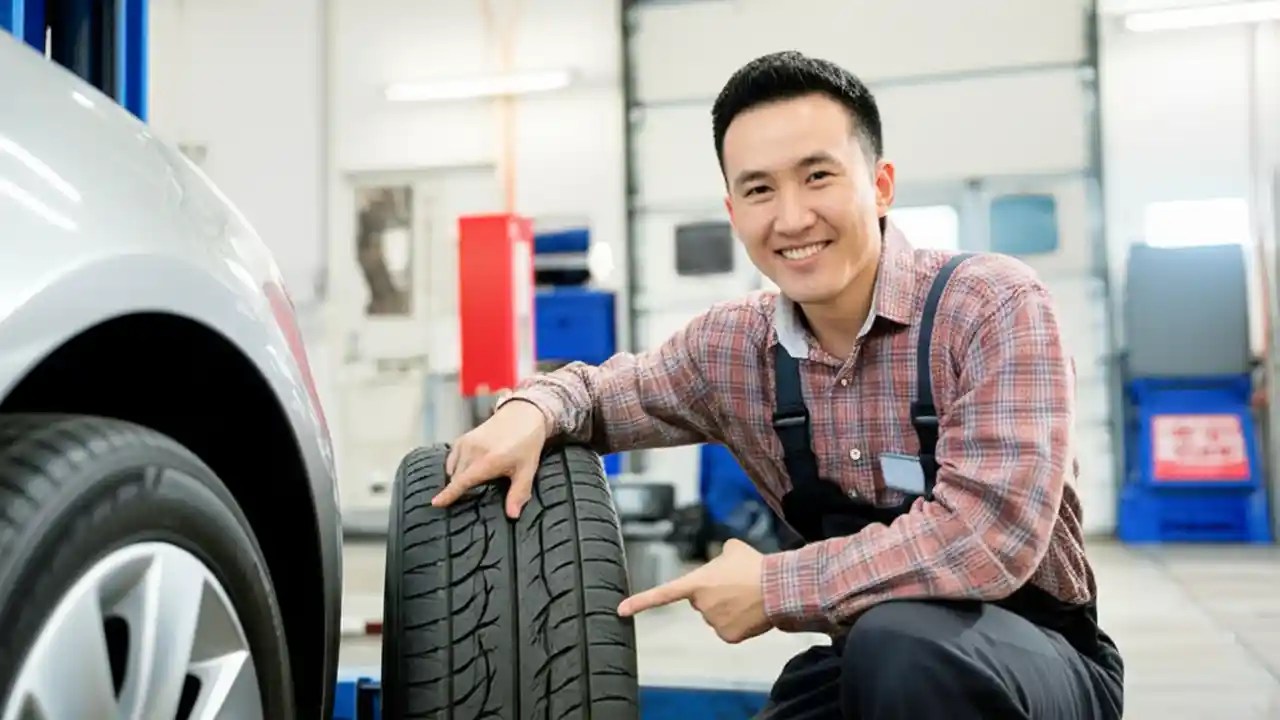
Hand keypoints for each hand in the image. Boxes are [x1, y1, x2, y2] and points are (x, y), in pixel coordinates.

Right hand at [432, 400, 548, 517]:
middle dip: (458, 489)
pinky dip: (454, 466)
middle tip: (466, 499)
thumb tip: (513, 515)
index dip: (448, 494)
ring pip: (453, 468)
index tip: (435, 503)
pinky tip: (465, 471)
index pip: (462, 481)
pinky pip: (452, 457)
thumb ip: (518, 493)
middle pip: (456, 478)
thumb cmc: (527, 443)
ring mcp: (466, 443)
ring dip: (457, 478)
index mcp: (488, 461)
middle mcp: (472, 451)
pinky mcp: (463, 437)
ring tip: (467, 486)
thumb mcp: (527, 469)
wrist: (522, 414)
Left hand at [617, 539, 772, 643]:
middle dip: (714, 595)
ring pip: (715, 616)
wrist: (777, 587)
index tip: (620, 610)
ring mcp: (713, 623)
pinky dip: (738, 623)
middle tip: (735, 585)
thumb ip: (720, 553)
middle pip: (701, 601)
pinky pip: (728, 630)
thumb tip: (724, 556)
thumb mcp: (733, 548)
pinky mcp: (728, 637)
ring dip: (727, 608)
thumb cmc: (754, 565)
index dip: (639, 602)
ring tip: (746, 596)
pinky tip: (749, 612)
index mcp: (695, 583)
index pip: (662, 593)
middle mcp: (699, 605)